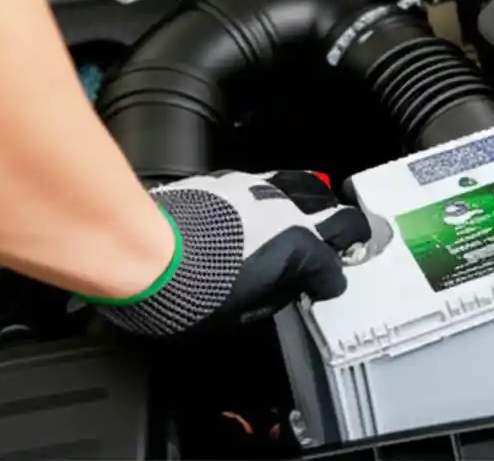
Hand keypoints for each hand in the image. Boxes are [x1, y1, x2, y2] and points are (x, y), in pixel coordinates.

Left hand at [95, 171, 374, 336]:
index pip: (335, 266)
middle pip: (339, 212)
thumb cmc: (190, 289)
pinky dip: (277, 195)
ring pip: (307, 185)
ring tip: (317, 211)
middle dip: (351, 230)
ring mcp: (259, 190)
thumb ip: (275, 294)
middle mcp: (288, 212)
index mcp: (299, 249)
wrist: (143, 251)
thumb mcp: (243, 313)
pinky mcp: (230, 179)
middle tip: (351, 241)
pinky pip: (267, 182)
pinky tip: (265, 206)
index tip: (325, 288)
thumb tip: (283, 288)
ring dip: (317, 202)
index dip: (332, 281)